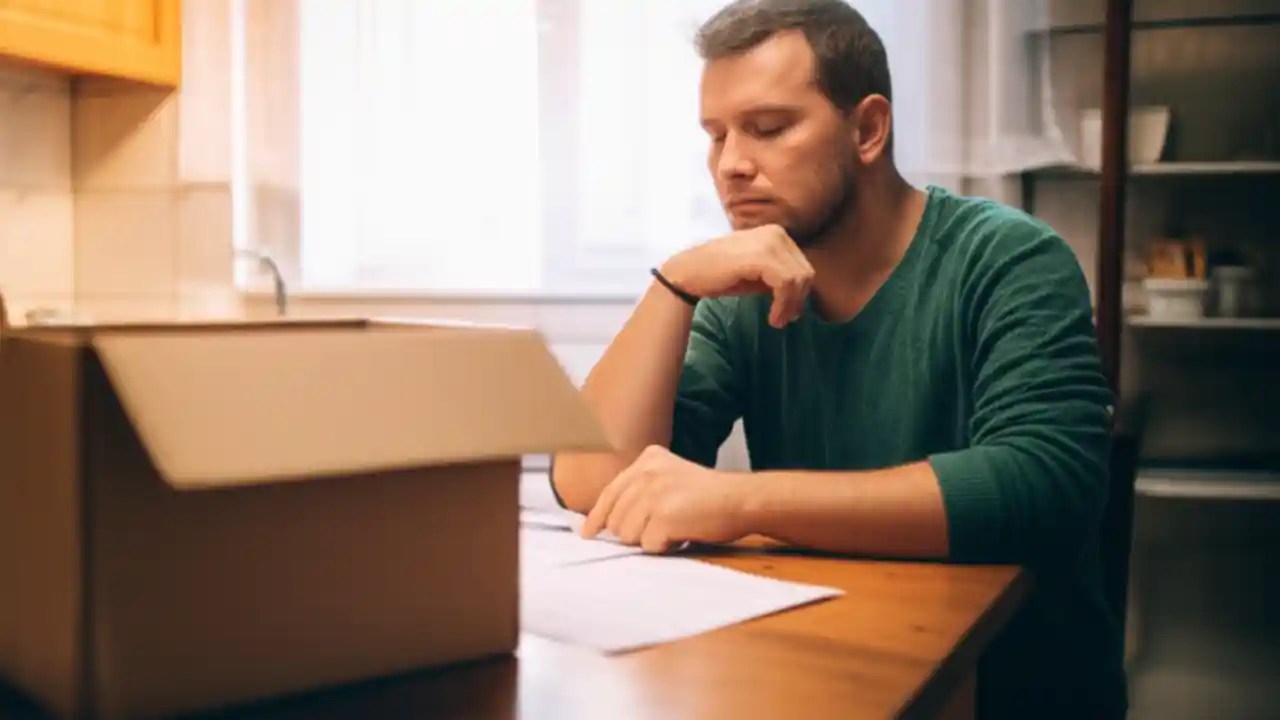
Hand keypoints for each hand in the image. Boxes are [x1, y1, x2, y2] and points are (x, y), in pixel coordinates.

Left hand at [580, 445, 754, 552]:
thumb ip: (643, 491)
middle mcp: (646, 472)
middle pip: (615, 518)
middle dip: (633, 531)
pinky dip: (664, 546)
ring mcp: (653, 493)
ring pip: (627, 534)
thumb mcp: (672, 478)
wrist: (741, 499)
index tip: (588, 532)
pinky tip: (683, 533)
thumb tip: (609, 523)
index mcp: (647, 459)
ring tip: (676, 527)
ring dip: (650, 539)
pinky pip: (647, 545)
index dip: (597, 516)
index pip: (610, 492)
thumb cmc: (711, 496)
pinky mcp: (663, 515)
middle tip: (663, 527)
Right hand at [660, 224, 813, 327]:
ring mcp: (769, 242)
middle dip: (798, 300)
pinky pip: (785, 283)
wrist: (688, 273)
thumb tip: (801, 293)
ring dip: (790, 304)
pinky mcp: (761, 256)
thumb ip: (778, 276)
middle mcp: (776, 233)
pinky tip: (772, 316)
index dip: (801, 292)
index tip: (790, 312)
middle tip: (785, 319)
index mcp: (776, 233)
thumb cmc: (719, 275)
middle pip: (805, 272)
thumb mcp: (756, 273)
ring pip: (798, 279)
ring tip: (777, 320)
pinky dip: (783, 303)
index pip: (802, 265)